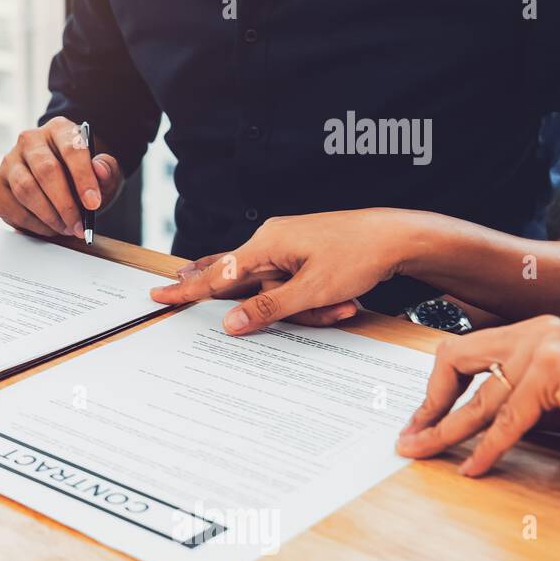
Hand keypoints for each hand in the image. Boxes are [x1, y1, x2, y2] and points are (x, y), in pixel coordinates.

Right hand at [0, 116, 121, 237]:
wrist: (59, 181)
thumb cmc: (81, 176)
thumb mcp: (103, 172)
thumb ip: (107, 169)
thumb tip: (100, 169)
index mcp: (59, 129)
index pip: (71, 149)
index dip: (83, 178)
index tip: (93, 204)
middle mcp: (29, 140)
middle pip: (46, 171)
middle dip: (64, 204)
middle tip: (78, 226)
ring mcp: (8, 161)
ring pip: (25, 190)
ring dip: (48, 216)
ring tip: (65, 228)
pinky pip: (10, 207)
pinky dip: (31, 224)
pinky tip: (47, 227)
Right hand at [148, 209, 438, 333]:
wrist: (400, 238)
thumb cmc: (358, 256)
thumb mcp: (311, 291)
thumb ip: (267, 308)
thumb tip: (230, 323)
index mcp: (266, 244)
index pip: (217, 274)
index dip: (186, 289)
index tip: (159, 294)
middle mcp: (272, 241)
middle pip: (240, 279)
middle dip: (229, 293)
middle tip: (169, 287)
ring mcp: (288, 247)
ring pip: (274, 289)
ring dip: (306, 307)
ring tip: (343, 306)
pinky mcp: (304, 254)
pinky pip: (292, 284)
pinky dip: (311, 300)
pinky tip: (338, 302)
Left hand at [396, 316, 559, 475]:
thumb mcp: (550, 401)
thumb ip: (512, 402)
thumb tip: (457, 424)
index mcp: (532, 334)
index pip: (461, 353)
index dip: (436, 390)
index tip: (419, 420)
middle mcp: (536, 334)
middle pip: (455, 365)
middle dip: (428, 407)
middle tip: (408, 441)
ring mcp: (548, 351)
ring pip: (478, 400)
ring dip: (446, 432)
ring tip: (421, 452)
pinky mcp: (558, 374)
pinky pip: (508, 420)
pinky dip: (487, 449)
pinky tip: (471, 467)